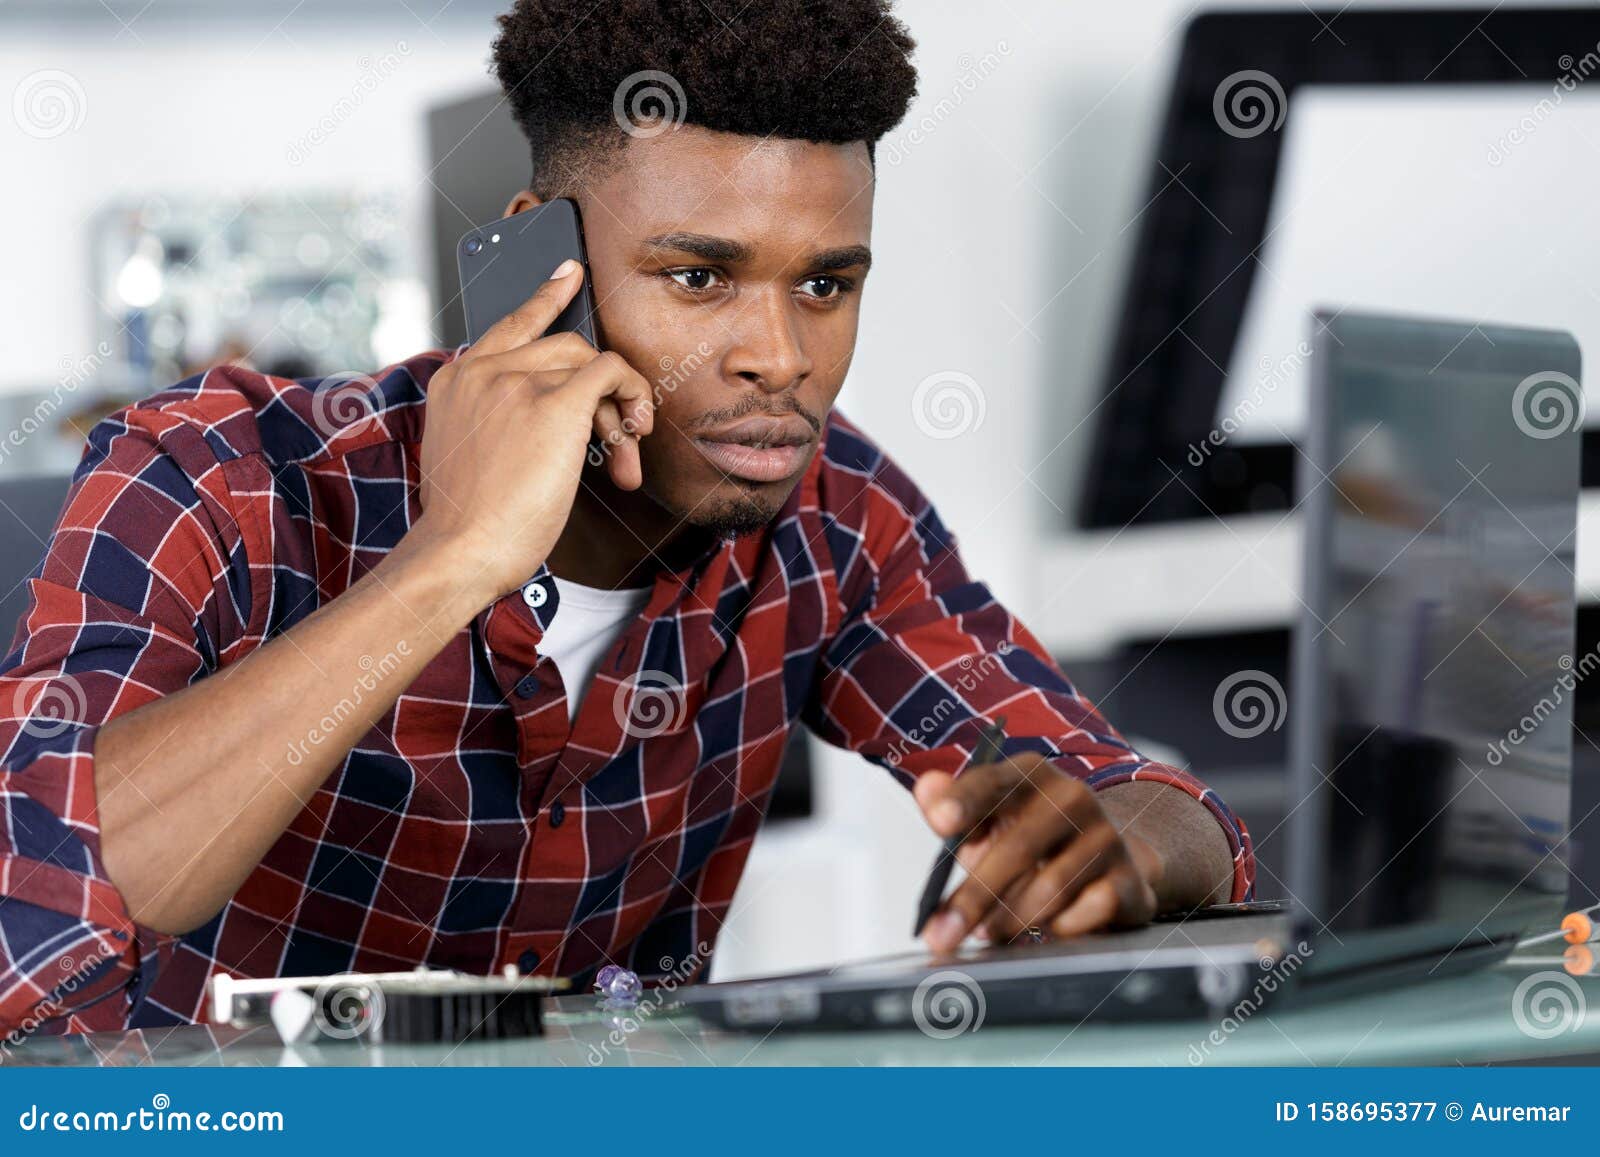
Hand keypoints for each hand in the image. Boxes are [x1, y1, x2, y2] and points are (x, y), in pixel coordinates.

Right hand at [412, 261, 654, 602]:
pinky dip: (633, 393)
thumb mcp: (468, 456)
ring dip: (619, 407)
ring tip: (625, 456)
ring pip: (591, 361)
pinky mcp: (554, 403)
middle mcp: (484, 370)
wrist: (461, 551)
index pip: (509, 324)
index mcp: (456, 380)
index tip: (569, 274)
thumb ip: (496, 421)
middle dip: (600, 392)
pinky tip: (635, 429)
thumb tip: (561, 421)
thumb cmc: (469, 523)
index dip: (545, 296)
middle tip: (619, 441)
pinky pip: (611, 372)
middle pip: (564, 347)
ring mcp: (516, 382)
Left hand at [913, 753, 1163, 952]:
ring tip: (991, 934)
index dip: (965, 801)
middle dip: (974, 898)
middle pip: (1018, 848)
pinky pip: (1087, 912)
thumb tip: (927, 790)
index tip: (941, 823)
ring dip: (1011, 920)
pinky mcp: (1129, 879)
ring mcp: (1106, 836)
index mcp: (1031, 775)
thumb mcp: (987, 822)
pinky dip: (1060, 928)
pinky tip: (1050, 928)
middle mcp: (1073, 797)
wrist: (1105, 863)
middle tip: (943, 934)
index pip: (993, 782)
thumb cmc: (1032, 843)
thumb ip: (951, 808)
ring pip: (1051, 888)